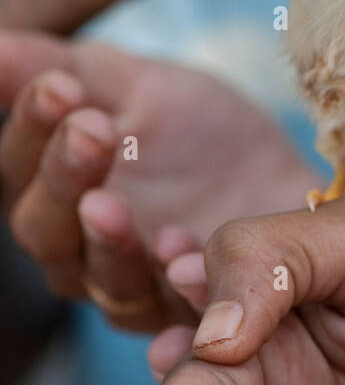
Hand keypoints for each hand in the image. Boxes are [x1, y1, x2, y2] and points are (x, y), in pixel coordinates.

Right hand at [0, 31, 319, 332]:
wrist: (279, 173)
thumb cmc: (194, 127)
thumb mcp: (134, 84)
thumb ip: (63, 68)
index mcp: (52, 190)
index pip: (21, 163)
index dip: (34, 124)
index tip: (60, 86)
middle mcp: (76, 249)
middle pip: (46, 227)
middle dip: (63, 175)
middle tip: (90, 129)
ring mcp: (131, 288)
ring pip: (100, 277)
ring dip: (105, 241)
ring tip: (109, 204)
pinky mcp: (187, 316)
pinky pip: (171, 313)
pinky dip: (173, 283)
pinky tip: (179, 247)